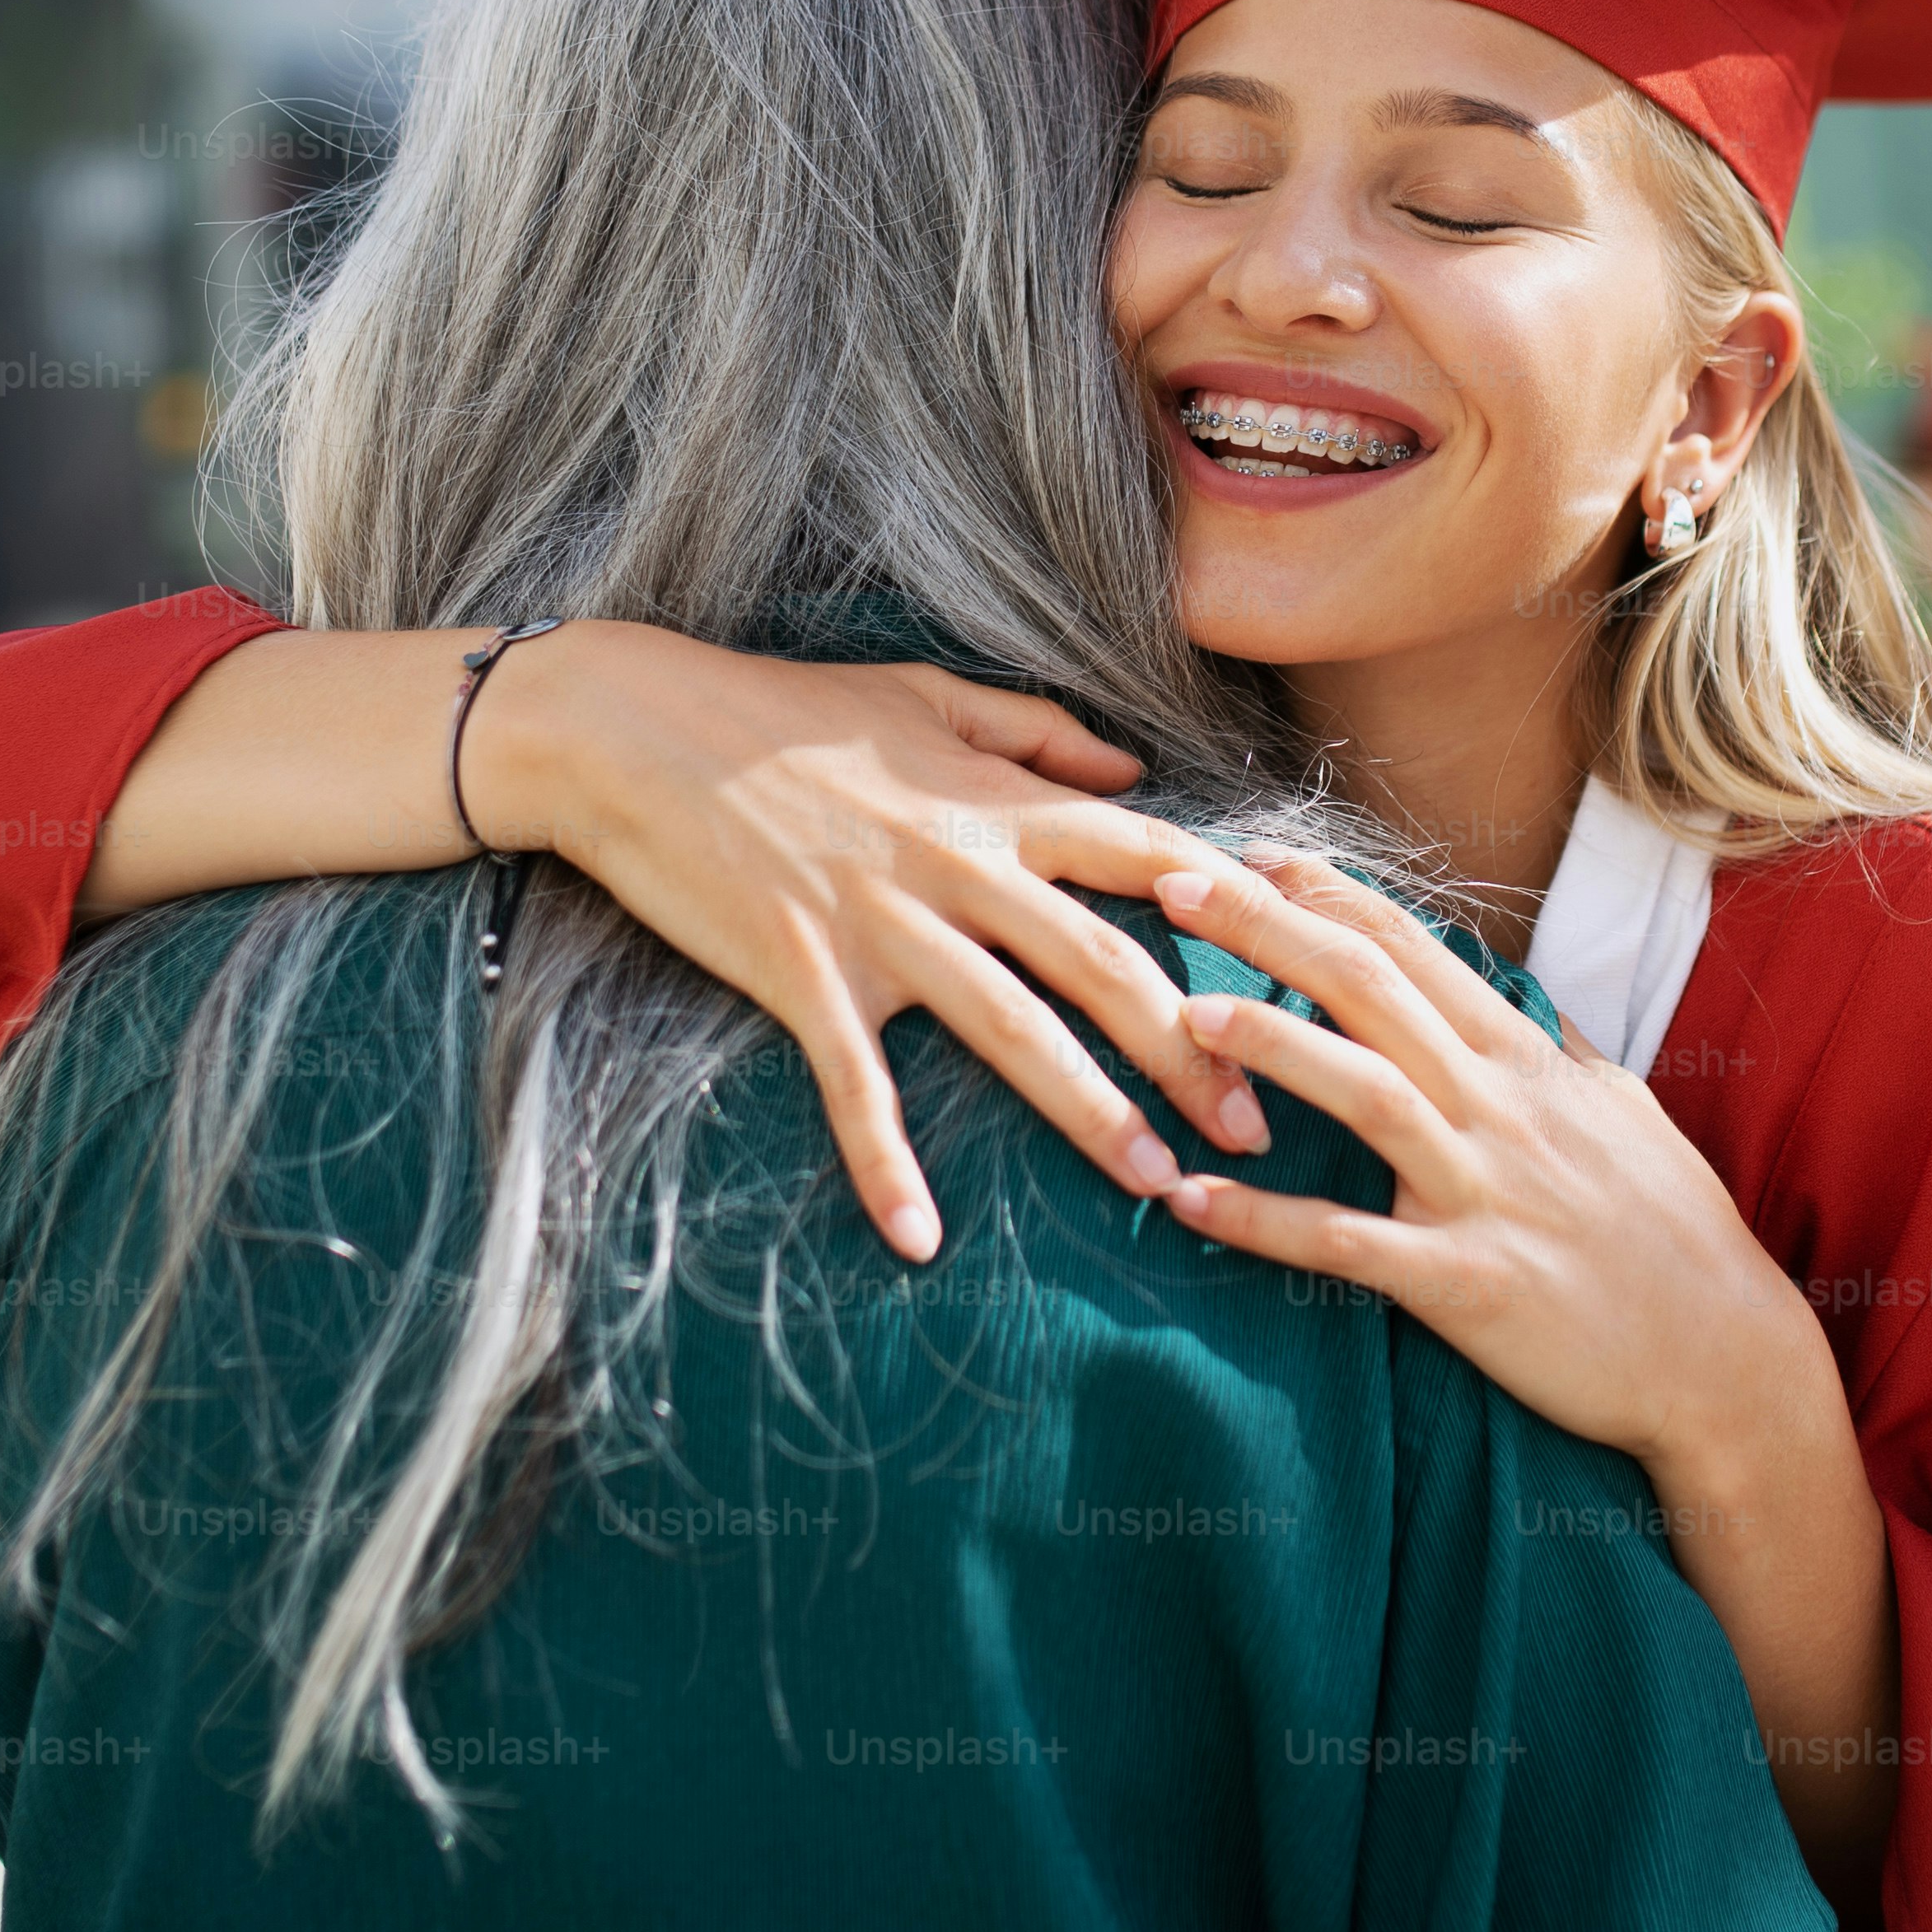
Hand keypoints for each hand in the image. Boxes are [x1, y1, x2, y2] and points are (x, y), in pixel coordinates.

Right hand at [85, 620, 1273, 1262]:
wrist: (634, 728)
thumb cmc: (783, 711)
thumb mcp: (925, 693)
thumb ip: (1036, 733)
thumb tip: (1134, 769)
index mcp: (996, 799)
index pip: (1143, 859)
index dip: (1229, 920)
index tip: (1297, 976)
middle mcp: (958, 863)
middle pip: (1103, 964)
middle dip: (1193, 1047)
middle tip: (1264, 1124)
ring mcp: (880, 924)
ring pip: (1010, 1029)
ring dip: (1088, 1112)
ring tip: (1157, 1185)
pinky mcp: (801, 973)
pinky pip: (854, 1087)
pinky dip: (885, 1164)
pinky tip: (919, 1238)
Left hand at [1146, 849, 1899, 1881]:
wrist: (1727, 1360)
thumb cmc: (1674, 1236)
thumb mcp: (1623, 1113)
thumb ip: (1557, 1046)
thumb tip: (1515, 989)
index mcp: (1529, 1062)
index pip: (1414, 950)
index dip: (1330, 895)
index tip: (1254, 854)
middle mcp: (1503, 1109)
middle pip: (1371, 992)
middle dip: (1270, 931)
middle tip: (1173, 885)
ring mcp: (1485, 1193)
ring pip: (1365, 1094)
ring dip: (1269, 1048)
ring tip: (1182, 1015)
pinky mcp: (1467, 1282)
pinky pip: (1350, 1244)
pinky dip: (1267, 1222)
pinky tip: (1192, 1202)